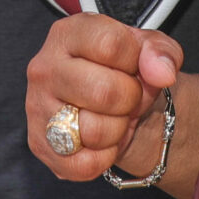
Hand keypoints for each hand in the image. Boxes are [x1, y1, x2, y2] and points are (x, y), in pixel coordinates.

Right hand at [26, 14, 179, 180]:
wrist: (114, 107)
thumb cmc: (126, 72)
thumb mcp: (149, 50)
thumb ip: (161, 51)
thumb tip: (162, 73)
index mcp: (67, 34)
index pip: (110, 45)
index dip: (134, 60)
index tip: (132, 66)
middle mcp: (44, 68)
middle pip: (104, 91)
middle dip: (130, 99)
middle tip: (127, 97)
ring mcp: (37, 108)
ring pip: (94, 131)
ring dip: (118, 130)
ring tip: (113, 117)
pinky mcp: (40, 145)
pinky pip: (83, 164)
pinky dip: (104, 158)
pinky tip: (103, 142)